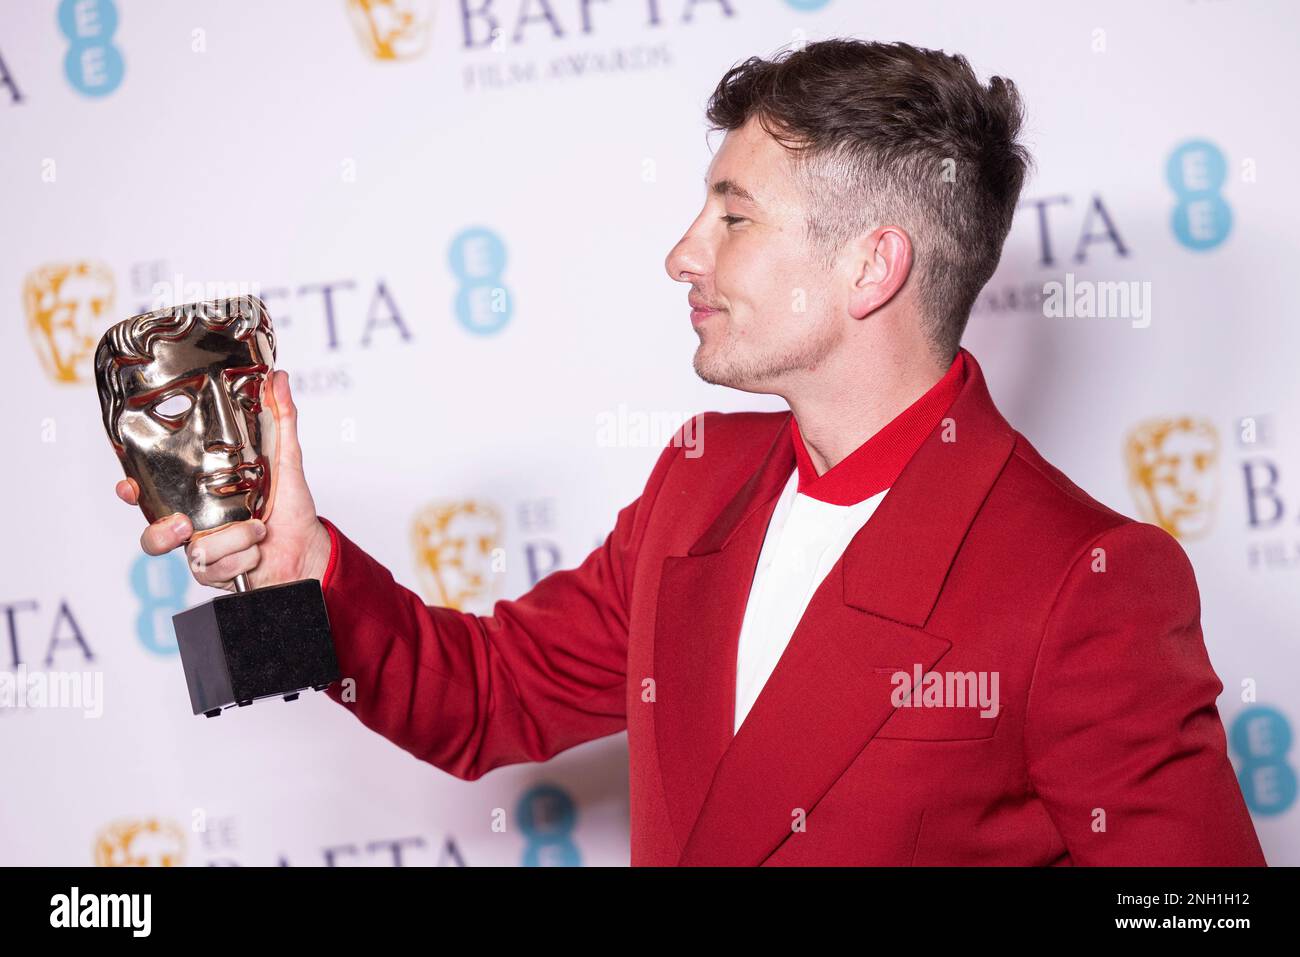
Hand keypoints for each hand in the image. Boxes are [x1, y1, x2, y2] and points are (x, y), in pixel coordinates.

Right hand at [117, 370, 331, 591]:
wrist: (309, 550)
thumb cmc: (291, 508)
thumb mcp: (285, 460)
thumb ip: (280, 419)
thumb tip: (278, 378)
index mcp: (201, 495)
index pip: (153, 490)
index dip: (131, 488)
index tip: (127, 482)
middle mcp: (196, 524)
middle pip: (153, 533)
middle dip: (161, 531)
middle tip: (185, 522)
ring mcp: (202, 551)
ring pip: (191, 550)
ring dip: (231, 539)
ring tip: (256, 529)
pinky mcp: (213, 575)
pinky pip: (214, 567)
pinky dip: (244, 555)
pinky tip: (257, 551)